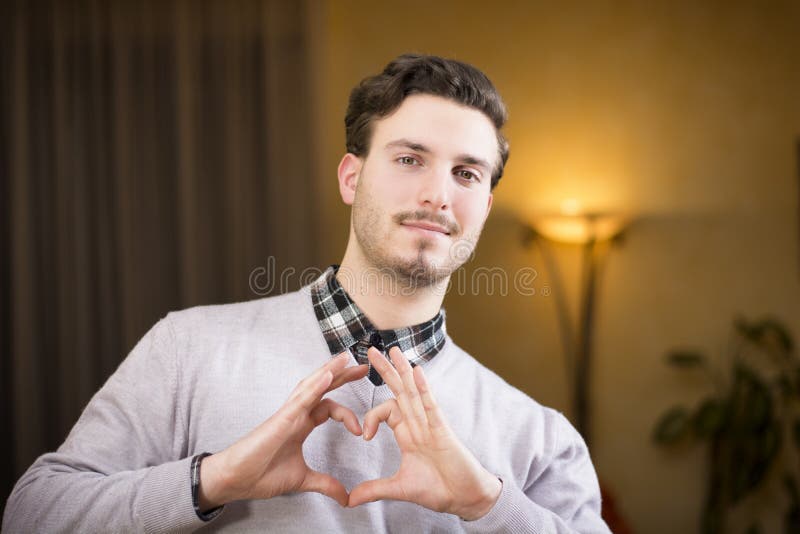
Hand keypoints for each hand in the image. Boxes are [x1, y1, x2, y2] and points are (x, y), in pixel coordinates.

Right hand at [199, 353, 368, 508]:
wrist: (236, 480)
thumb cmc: (260, 474)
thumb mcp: (302, 479)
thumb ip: (325, 484)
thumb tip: (344, 497)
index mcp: (300, 425)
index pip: (327, 406)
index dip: (347, 411)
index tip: (361, 430)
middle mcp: (296, 414)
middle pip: (322, 388)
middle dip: (342, 376)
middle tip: (363, 367)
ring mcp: (288, 414)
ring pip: (311, 386)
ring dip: (330, 371)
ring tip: (346, 359)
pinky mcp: (281, 418)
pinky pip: (301, 398)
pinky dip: (316, 386)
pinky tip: (329, 375)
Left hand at [348, 347, 501, 519]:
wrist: (463, 498)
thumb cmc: (437, 489)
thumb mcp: (399, 488)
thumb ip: (375, 489)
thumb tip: (350, 499)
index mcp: (408, 432)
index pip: (386, 410)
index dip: (370, 417)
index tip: (363, 436)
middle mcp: (418, 423)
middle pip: (399, 390)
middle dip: (385, 370)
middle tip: (370, 349)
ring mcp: (431, 424)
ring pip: (414, 391)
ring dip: (403, 369)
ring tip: (393, 349)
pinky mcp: (442, 430)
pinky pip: (431, 404)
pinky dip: (423, 388)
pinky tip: (416, 371)